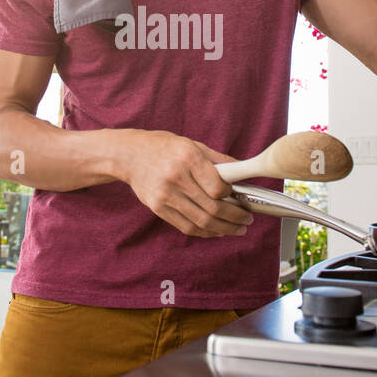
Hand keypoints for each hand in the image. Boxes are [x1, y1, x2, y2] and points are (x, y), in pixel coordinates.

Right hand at [113, 130, 255, 236]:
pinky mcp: (158, 208)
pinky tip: (217, 231)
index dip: (233, 196)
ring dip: (224, 228)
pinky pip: (186, 226)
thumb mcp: (192, 144)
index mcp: (187, 158)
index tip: (240, 196)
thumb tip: (242, 171)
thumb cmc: (163, 147)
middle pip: (212, 207)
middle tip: (247, 218)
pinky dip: (205, 232)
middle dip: (235, 217)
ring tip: (238, 229)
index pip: (217, 187)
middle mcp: (176, 178)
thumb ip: (217, 160)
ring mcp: (165, 196)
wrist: (129, 155)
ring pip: (201, 221)